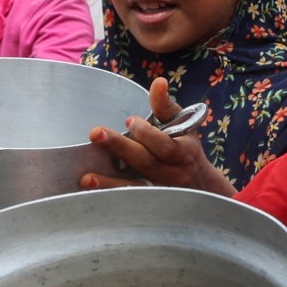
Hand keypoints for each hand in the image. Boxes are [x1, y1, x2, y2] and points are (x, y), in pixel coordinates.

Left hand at [80, 76, 231, 193]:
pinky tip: (89, 192)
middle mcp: (173, 175)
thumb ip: (166, 106)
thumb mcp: (183, 125)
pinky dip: (109, 197)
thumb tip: (158, 82)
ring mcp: (160, 192)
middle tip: (95, 133)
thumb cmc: (186, 148)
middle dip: (120, 148)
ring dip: (110, 183)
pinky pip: (128, 202)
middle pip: (145, 162)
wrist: (201, 188)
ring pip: (135, 188)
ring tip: (86, 178)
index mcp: (183, 153)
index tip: (129, 121)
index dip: (147, 134)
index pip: (165, 145)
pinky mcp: (148, 204)